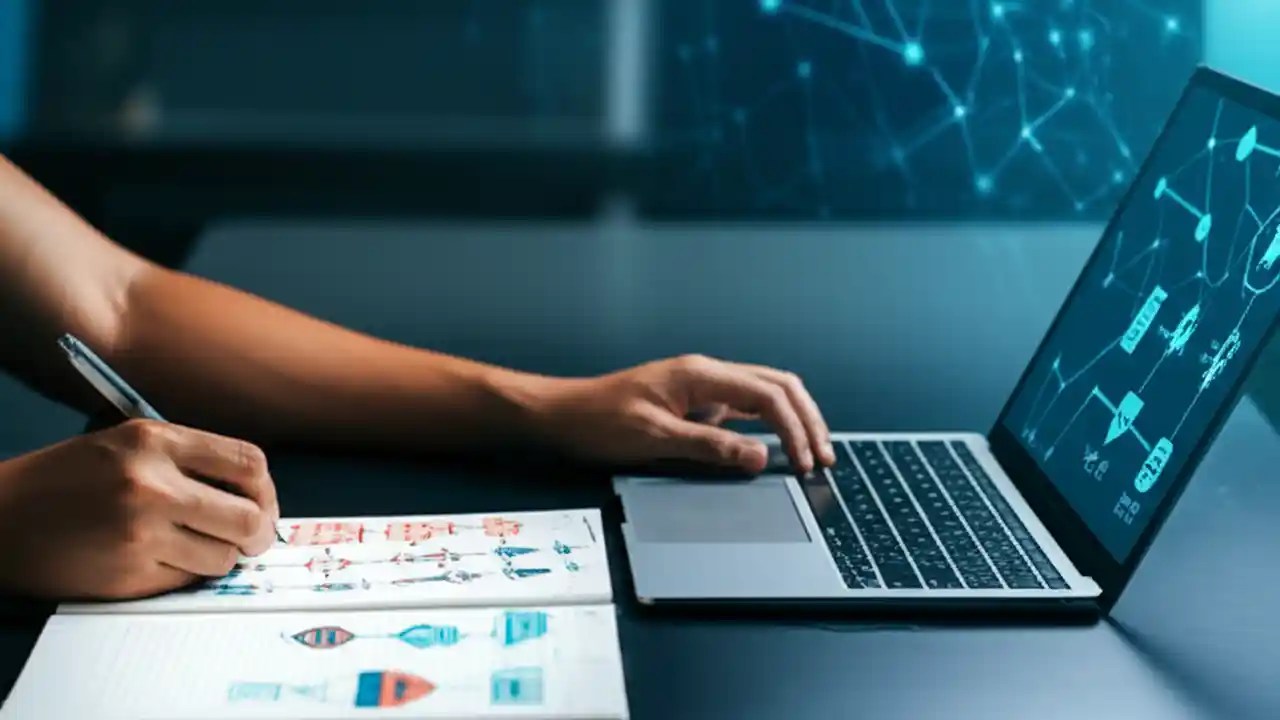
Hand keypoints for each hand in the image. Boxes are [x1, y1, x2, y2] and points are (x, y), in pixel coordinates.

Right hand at [0, 419, 278, 599]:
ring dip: (219, 557)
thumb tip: (255, 495)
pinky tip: (158, 560)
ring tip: (193, 547)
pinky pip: (187, 580)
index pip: (248, 463)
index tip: (261, 504)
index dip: (266, 490)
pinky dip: (184, 574)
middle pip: (249, 516)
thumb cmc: (66, 480)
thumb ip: (189, 460)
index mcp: (155, 441)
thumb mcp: (127, 445)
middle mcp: (151, 484)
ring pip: (223, 557)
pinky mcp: (128, 574)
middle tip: (250, 540)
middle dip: (258, 533)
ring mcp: (141, 532)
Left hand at [538, 354, 834, 473]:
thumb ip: (710, 447)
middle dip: (807, 419)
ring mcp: (702, 387)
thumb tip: (760, 456)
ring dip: (792, 419)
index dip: (795, 429)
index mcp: (701, 375)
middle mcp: (707, 374)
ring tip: (810, 451)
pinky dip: (768, 424)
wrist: (564, 414)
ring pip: (765, 393)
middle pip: (777, 385)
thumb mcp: (655, 438)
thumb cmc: (599, 422)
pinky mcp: (695, 402)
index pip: (768, 395)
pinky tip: (775, 446)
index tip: (805, 462)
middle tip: (824, 455)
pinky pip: (743, 406)